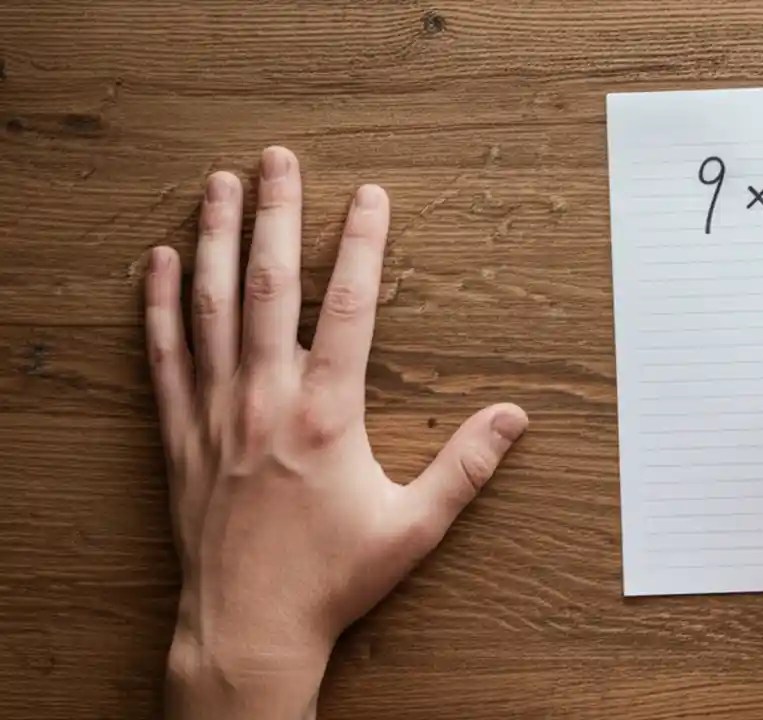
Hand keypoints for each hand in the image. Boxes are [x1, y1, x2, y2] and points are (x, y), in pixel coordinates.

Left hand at [147, 147, 527, 718]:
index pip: (349, 309)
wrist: (247, 628)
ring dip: (216, 240)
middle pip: (269, 288)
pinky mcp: (179, 435)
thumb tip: (514, 418)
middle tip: (279, 160)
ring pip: (210, 308)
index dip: (361, 245)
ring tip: (219, 184)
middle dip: (276, 216)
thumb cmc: (331, 580)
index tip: (369, 197)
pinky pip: (163, 356)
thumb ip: (466, 467)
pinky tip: (161, 261)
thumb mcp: (414, 527)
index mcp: (326, 416)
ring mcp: (215, 413)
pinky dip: (158, 305)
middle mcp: (266, 401)